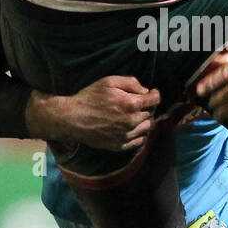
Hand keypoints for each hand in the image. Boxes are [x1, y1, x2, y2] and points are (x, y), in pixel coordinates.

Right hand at [27, 76, 159, 150]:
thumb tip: (145, 90)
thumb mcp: (108, 81)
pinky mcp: (119, 145)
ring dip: (144, 120)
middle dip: (147, 107)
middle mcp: (131, 121)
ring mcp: (126, 135)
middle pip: (150, 114)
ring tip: (135, 115)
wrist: (72, 118)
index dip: (155, 94)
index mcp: (131, 104)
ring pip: (146, 128)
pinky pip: (138, 141)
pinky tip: (132, 128)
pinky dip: (139, 134)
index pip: (154, 100)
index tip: (152, 93)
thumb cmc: (89, 97)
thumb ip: (130, 83)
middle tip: (139, 103)